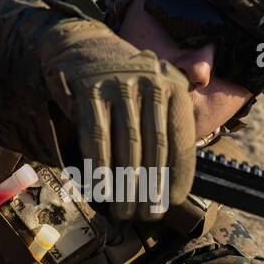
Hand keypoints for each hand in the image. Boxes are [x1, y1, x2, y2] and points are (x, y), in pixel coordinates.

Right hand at [48, 50, 195, 221]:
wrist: (83, 48)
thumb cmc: (123, 87)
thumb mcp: (152, 97)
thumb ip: (165, 131)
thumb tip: (172, 186)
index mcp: (173, 87)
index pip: (180, 139)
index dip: (178, 175)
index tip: (171, 202)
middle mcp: (150, 82)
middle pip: (155, 146)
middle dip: (151, 187)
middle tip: (146, 214)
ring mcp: (119, 84)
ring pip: (127, 144)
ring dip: (125, 184)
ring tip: (123, 211)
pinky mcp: (90, 90)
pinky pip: (96, 136)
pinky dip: (99, 166)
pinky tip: (100, 188)